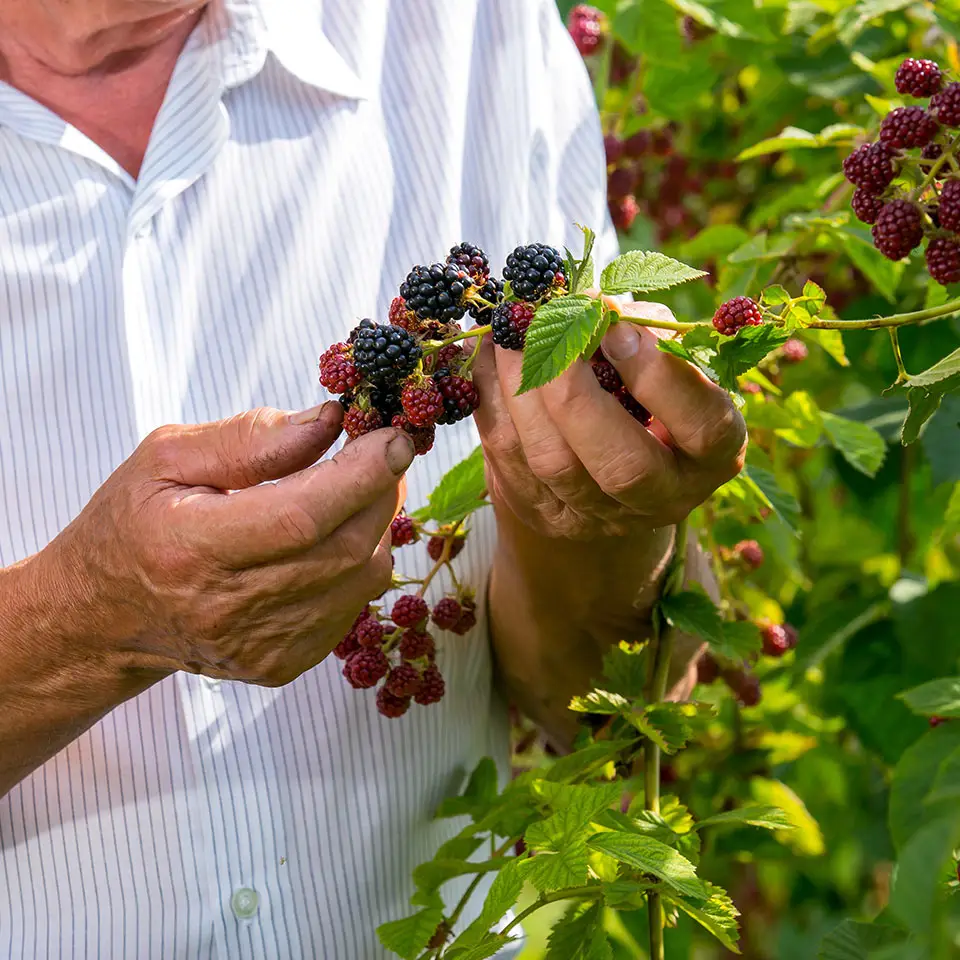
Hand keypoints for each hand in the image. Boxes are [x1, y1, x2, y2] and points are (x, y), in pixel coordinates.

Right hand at [49, 403, 414, 685]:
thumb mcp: (168, 457)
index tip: (395, 435)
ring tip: (353, 487)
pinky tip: (331, 534)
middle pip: (345, 548)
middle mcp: (230, 610)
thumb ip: (251, 438)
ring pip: (362, 576)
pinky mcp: (283, 664)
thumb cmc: (134, 523)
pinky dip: (358, 558)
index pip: (301, 517)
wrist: (106, 616)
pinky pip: (354, 601)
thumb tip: (331, 421)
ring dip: (375, 521)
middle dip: (381, 489)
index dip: (361, 474)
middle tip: (383, 448)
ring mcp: (262, 647)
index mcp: (191, 550)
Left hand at [472, 298, 745, 539]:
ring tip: (512, 332)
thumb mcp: (662, 363)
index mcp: (712, 455)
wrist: (605, 467)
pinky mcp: (547, 514)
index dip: (662, 379)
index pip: (705, 428)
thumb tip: (590, 305)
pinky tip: (494, 359)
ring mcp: (602, 515)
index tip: (620, 331)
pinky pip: (510, 459)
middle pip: (622, 467)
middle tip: (552, 332)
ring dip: (524, 389)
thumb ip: (642, 334)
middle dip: (579, 394)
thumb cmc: (645, 392)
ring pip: (554, 464)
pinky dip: (494, 401)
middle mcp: (663, 496)